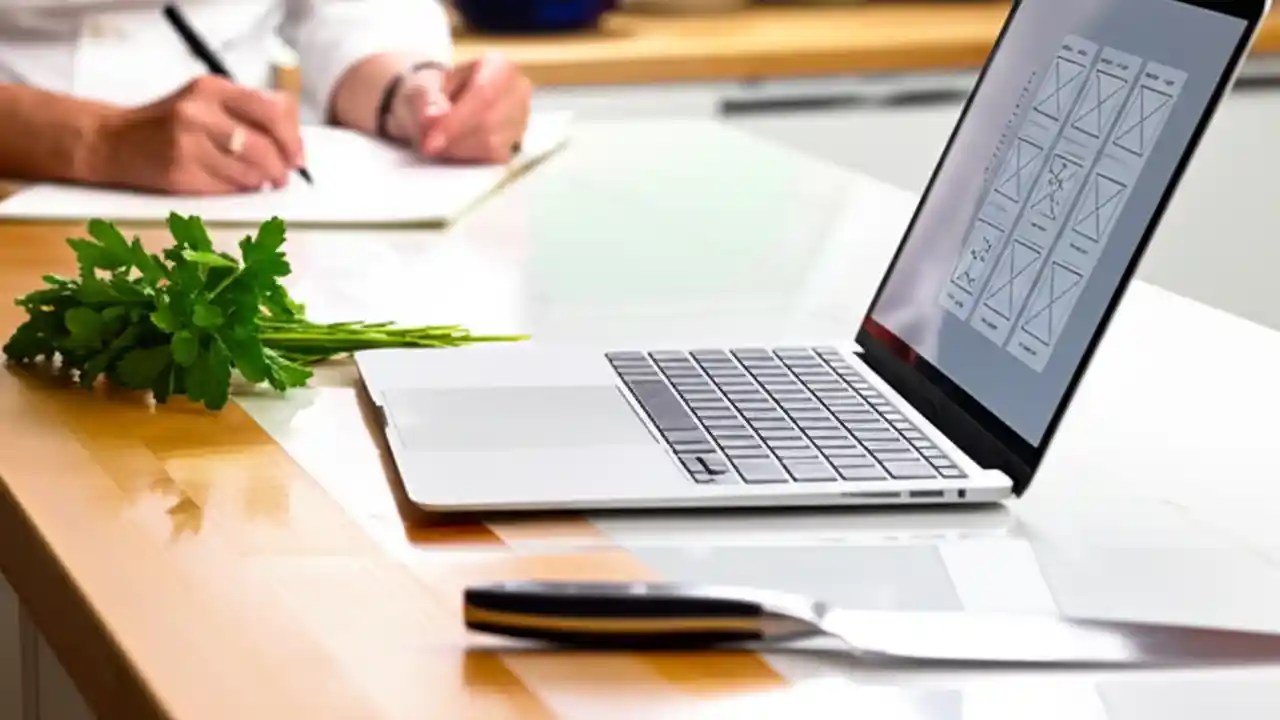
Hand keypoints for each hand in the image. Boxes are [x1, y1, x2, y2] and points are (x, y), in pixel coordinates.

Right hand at [90, 76, 303, 194]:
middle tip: (283, 175)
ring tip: (260, 180)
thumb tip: (295, 142)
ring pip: (249, 172)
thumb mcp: (206, 101)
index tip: (297, 155)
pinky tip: (235, 185)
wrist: (112, 141)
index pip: (271, 112)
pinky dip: (240, 190)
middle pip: (263, 147)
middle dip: (281, 166)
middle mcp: (198, 113)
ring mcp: (187, 145)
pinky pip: (228, 189)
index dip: (292, 138)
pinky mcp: (180, 175)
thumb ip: (248, 111)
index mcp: (211, 88)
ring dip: (262, 181)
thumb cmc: (169, 122)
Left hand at [390, 53, 532, 163]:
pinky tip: (454, 149)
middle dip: (455, 139)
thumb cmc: (433, 91)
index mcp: (499, 66)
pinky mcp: (517, 144)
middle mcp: (518, 90)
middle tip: (428, 146)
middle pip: (490, 123)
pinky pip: (494, 159)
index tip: (430, 142)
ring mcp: (521, 119)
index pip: (483, 94)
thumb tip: (432, 117)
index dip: (457, 122)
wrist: (439, 104)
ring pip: (493, 145)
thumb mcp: (422, 87)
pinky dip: (469, 158)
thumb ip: (427, 100)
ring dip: (460, 150)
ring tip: (439, 143)